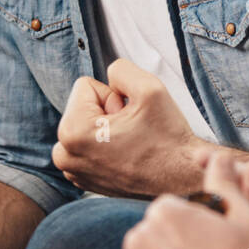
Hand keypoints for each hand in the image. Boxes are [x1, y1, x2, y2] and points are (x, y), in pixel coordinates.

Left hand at [52, 59, 202, 197]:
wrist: (183, 180)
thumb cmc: (168, 139)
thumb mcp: (150, 87)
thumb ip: (121, 69)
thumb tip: (109, 76)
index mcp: (73, 131)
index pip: (85, 86)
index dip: (113, 96)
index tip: (130, 116)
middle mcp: (65, 155)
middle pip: (82, 106)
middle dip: (107, 112)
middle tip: (132, 131)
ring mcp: (73, 171)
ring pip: (86, 125)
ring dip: (106, 129)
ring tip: (130, 144)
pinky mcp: (84, 180)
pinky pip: (88, 145)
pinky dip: (106, 146)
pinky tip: (127, 156)